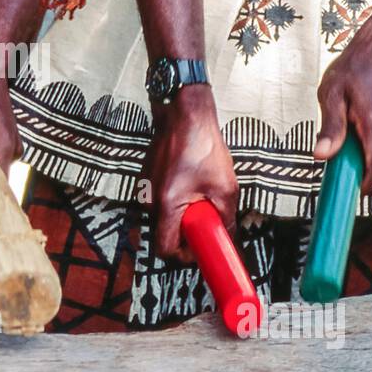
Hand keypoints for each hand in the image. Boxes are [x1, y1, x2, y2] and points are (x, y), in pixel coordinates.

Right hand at [148, 85, 238, 263]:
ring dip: (182, 215)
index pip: (164, 249)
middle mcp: (149, 199)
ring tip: (200, 197)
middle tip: (206, 221)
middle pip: (164, 233)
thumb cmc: (202, 146)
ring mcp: (145, 188)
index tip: (199, 251)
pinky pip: (160, 200)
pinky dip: (176, 200)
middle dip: (186, 233)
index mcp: (166, 205)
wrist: (184, 115)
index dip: (183, 256)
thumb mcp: (224, 187)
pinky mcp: (147, 178)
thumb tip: (227, 237)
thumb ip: (226, 218)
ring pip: (163, 216)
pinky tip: (191, 183)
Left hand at [314, 20, 371, 194]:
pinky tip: (359, 119)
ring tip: (348, 122)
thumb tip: (322, 156)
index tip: (345, 191)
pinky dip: (369, 140)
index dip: (362, 188)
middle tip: (337, 143)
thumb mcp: (333, 93)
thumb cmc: (356, 68)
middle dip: (355, 163)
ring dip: (361, 149)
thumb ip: (330, 127)